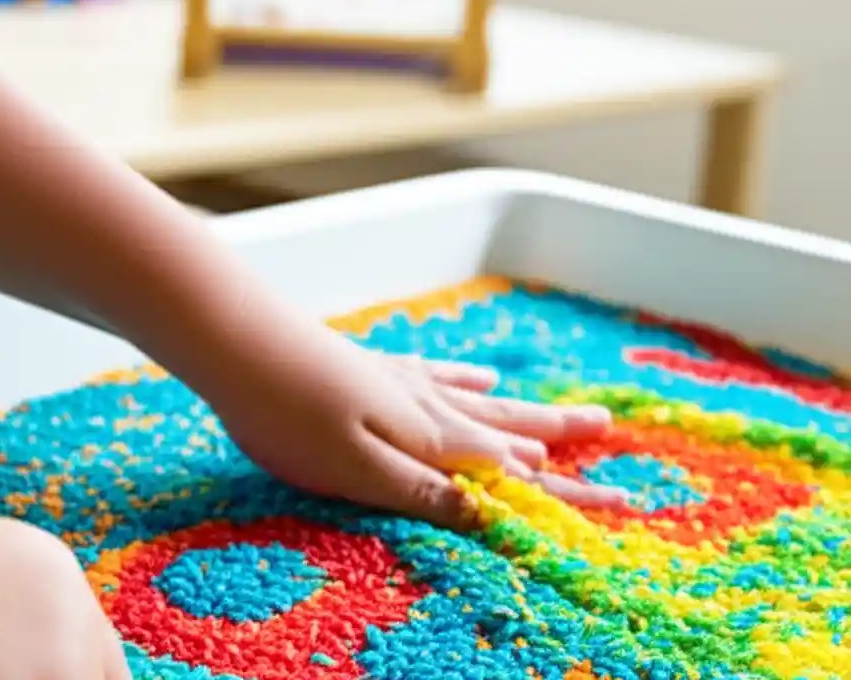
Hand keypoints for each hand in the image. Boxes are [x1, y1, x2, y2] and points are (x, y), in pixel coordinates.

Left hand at [201, 325, 627, 529]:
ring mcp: (404, 381)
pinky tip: (485, 375)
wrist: (241, 343)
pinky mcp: (375, 366)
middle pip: (510, 429)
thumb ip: (424, 493)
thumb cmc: (290, 416)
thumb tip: (494, 516)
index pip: (512, 475)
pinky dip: (468, 379)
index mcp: (430, 441)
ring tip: (573, 414)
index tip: (619, 502)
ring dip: (530, 412)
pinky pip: (439, 374)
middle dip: (562, 441)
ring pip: (485, 401)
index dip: (565, 494)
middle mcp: (430, 407)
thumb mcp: (357, 471)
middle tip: (611, 434)